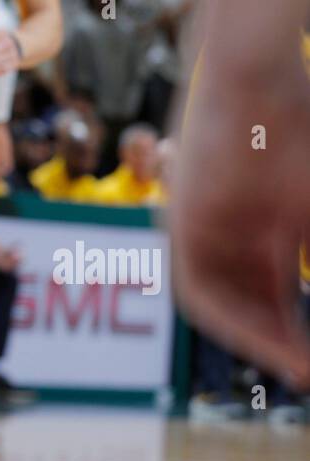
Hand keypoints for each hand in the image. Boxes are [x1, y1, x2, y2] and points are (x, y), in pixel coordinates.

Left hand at [172, 69, 309, 388]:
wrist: (255, 80)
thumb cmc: (300, 129)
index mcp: (268, 229)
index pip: (280, 293)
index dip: (298, 328)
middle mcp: (232, 238)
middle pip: (255, 305)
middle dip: (285, 342)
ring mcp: (203, 234)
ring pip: (227, 304)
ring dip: (261, 339)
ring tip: (299, 366)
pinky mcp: (178, 229)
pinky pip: (199, 289)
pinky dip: (230, 316)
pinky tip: (260, 335)